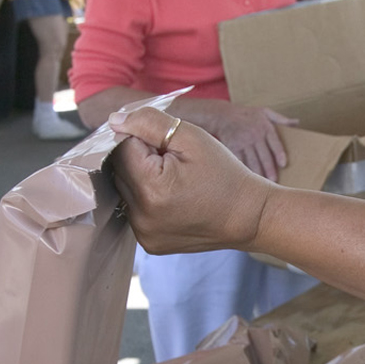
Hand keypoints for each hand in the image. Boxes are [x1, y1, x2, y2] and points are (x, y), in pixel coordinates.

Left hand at [111, 105, 274, 253]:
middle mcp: (141, 216)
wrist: (249, 216)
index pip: (122, 147)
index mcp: (150, 188)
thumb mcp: (191, 138)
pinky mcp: (150, 243)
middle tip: (175, 162)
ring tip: (176, 181)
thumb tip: (114, 120)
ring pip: (125, 190)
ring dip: (141, 179)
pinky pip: (136, 211)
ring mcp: (145, 233)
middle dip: (141, 158)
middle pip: (119, 170)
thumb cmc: (224, 174)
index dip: (144, 138)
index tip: (169, 145)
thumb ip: (149, 123)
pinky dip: (147, 200)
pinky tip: (173, 198)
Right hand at [201, 102, 296, 180]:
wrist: (223, 115)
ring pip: (252, 161)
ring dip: (258, 173)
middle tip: (274, 181)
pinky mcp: (233, 148)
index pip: (275, 142)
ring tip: (263, 184)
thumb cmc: (248, 115)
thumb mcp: (265, 112)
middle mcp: (255, 135)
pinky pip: (240, 161)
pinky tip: (249, 179)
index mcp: (265, 127)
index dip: (279, 153)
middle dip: (269, 169)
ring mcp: (243, 142)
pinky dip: (245, 170)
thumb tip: (296, 122)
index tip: (283, 164)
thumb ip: (281, 119)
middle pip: (264, 155)